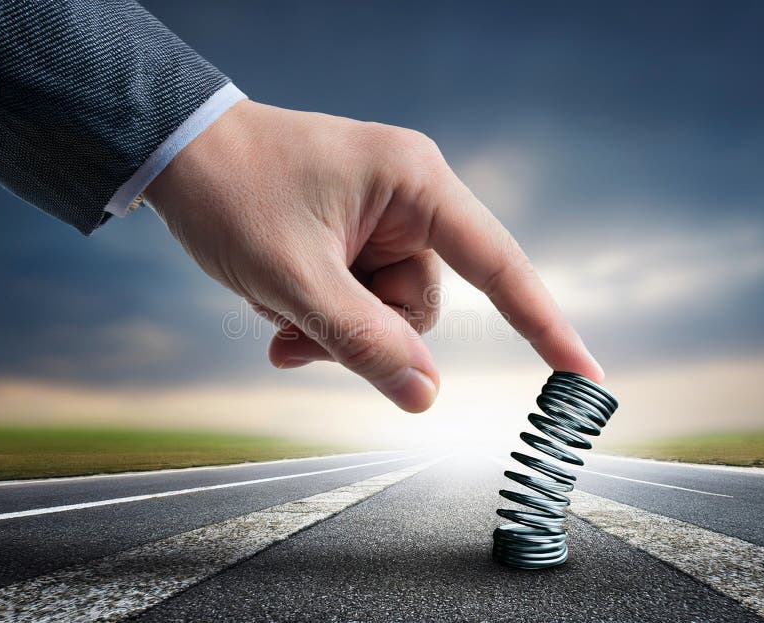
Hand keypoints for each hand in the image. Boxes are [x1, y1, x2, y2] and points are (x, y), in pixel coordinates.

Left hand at [144, 100, 602, 412]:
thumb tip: (426, 395)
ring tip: (277, 319)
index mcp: (414, 184)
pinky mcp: (353, 238)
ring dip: (333, 331)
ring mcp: (379, 222)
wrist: (179, 154)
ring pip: (385, 312)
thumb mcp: (294, 277)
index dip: (544, 324)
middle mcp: (408, 201)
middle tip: (298, 339)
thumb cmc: (234, 191)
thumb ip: (362, 339)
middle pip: (421, 304)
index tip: (583, 373)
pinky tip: (277, 305)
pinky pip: (359, 300)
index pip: (498, 264)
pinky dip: (322, 318)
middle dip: (365, 335)